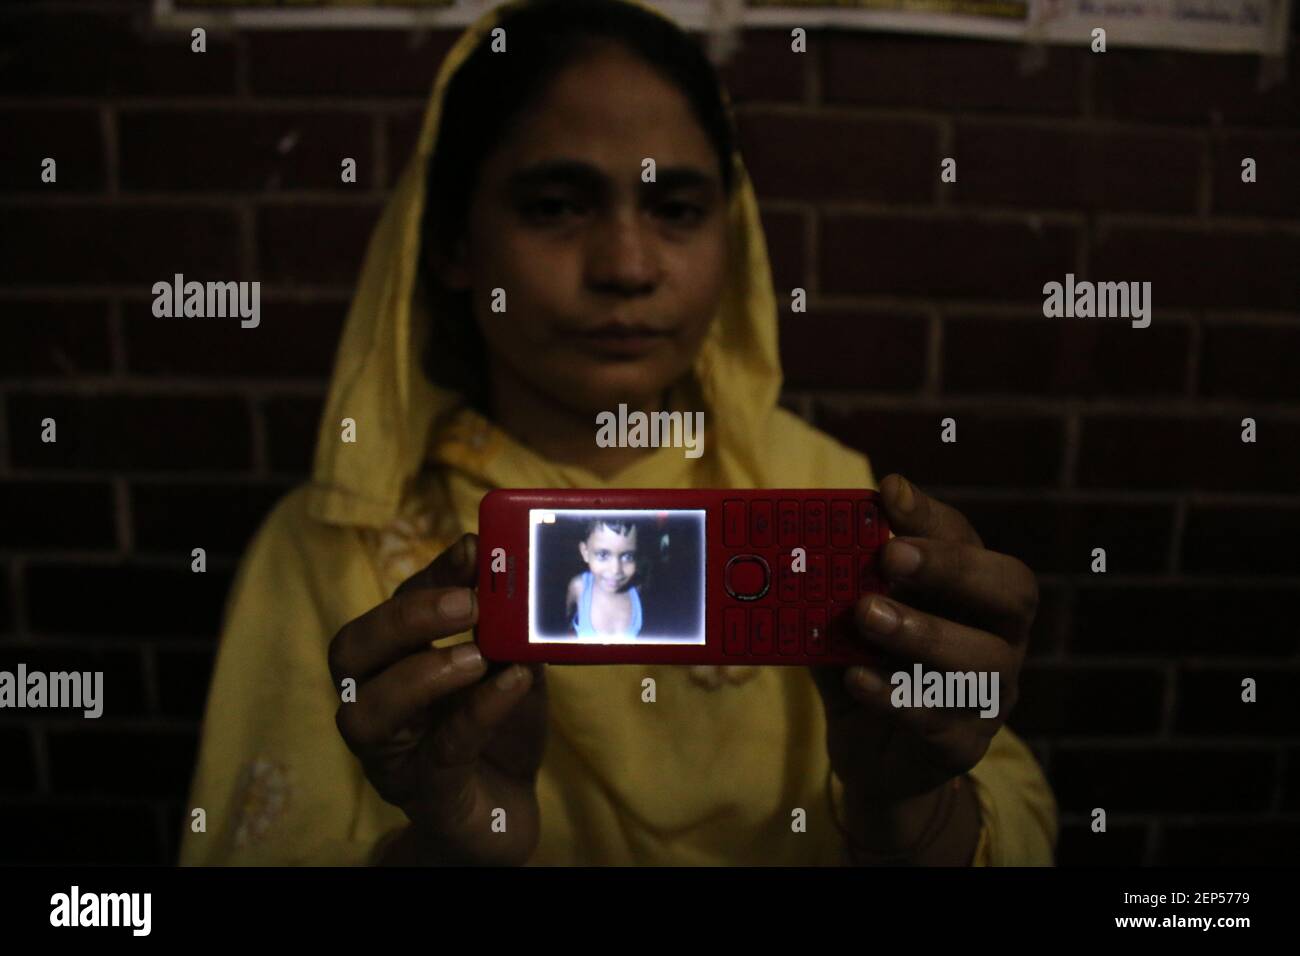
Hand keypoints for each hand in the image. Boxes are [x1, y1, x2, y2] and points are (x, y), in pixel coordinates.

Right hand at [328, 533, 547, 865]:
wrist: (510, 811)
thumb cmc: (499, 730)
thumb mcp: (509, 667)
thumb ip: (510, 631)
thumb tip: (525, 580)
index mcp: (392, 664)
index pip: (392, 608)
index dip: (429, 575)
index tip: (473, 548)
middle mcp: (375, 705)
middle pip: (350, 652)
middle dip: (405, 618)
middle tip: (467, 602)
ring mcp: (392, 755)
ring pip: (368, 712)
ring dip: (423, 673)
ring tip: (478, 655)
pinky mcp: (426, 796)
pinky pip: (438, 753)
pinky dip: (476, 713)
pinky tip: (511, 685)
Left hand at [810, 474, 1037, 810]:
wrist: (875, 761)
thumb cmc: (866, 670)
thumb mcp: (845, 624)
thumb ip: (832, 591)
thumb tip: (791, 551)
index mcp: (972, 594)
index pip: (967, 540)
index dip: (931, 516)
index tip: (888, 491)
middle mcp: (999, 637)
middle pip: (1011, 591)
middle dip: (951, 567)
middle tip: (890, 554)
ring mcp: (990, 694)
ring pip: (984, 660)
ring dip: (924, 632)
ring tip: (866, 615)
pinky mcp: (964, 746)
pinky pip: (942, 721)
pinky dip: (896, 697)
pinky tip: (857, 678)